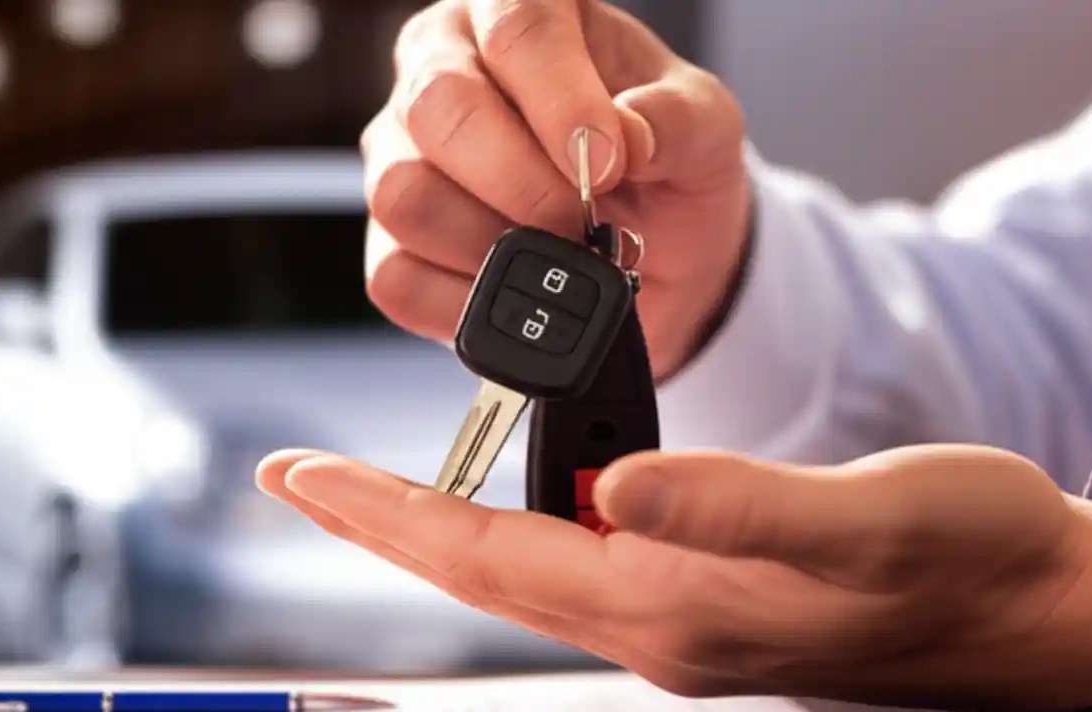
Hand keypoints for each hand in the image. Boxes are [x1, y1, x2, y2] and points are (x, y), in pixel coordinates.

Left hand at [257, 444, 1091, 711]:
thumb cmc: (964, 560)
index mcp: (679, 605)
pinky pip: (574, 562)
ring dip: (438, 528)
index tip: (303, 477)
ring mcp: (678, 615)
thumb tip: (617, 483)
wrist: (1029, 609)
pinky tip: (502, 502)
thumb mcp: (865, 520)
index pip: (494, 557)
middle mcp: (660, 622)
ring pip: (522, 570)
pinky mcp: (704, 594)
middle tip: (301, 478)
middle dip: (383, 525)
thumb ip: (739, 505)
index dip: (389, 517)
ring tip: (370, 490)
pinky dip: (512, 527)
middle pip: (485, 570)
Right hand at [362, 0, 750, 379]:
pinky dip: (466, 303)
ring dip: (492, 244)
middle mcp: (441, 70)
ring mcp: (400, 157)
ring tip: (554, 256)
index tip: (608, 161)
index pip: (516, 25)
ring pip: (404, 194)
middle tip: (581, 220)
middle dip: (520, 180)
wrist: (656, 253)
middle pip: (438, 107)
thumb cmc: (664, 163)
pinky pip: (396, 277)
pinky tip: (517, 294)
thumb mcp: (703, 128)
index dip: (560, 96)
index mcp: (514, 13)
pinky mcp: (388, 244)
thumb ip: (675, 120)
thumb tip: (624, 137)